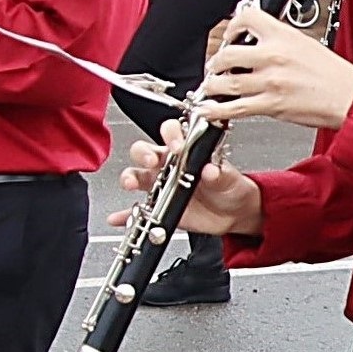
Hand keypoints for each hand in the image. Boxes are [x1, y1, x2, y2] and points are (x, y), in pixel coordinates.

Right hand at [113, 122, 266, 236]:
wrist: (233, 213)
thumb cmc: (229, 187)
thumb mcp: (229, 178)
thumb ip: (220, 173)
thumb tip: (210, 169)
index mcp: (186, 152)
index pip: (171, 133)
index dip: (170, 135)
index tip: (177, 145)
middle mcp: (168, 166)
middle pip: (144, 151)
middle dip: (144, 153)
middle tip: (152, 161)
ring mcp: (160, 187)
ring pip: (135, 176)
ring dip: (129, 178)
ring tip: (131, 184)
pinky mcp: (158, 209)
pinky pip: (135, 212)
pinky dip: (125, 216)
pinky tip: (119, 218)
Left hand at [200, 4, 352, 130]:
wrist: (350, 97)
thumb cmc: (334, 74)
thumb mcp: (307, 43)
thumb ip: (280, 40)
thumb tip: (258, 40)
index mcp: (283, 36)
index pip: (246, 18)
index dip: (232, 25)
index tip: (230, 34)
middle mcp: (273, 56)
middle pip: (227, 54)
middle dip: (216, 62)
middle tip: (216, 66)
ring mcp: (269, 82)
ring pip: (225, 82)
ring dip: (212, 85)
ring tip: (212, 86)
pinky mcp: (270, 105)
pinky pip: (234, 108)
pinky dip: (216, 109)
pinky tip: (209, 108)